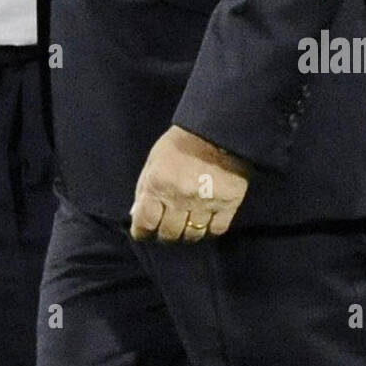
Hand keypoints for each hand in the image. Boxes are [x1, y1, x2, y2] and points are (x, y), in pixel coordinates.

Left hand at [130, 125, 250, 241]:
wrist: (217, 130)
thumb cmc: (180, 144)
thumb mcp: (154, 160)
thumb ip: (144, 188)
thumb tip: (137, 214)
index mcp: (158, 184)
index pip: (145, 222)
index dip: (142, 232)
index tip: (144, 233)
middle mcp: (180, 197)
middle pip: (169, 233)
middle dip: (165, 234)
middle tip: (167, 229)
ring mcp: (205, 202)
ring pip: (193, 235)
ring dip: (187, 233)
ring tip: (187, 225)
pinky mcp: (228, 204)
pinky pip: (216, 230)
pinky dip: (209, 229)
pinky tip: (206, 222)